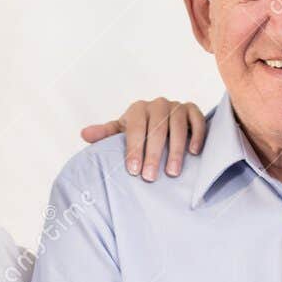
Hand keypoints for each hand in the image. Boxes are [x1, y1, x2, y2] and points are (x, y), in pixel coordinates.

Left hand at [81, 98, 206, 180]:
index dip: (134, 149)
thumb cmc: (141, 131)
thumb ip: (106, 134)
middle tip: (150, 177)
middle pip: (156, 128)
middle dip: (153, 154)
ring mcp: (177, 107)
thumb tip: (84, 135)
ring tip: (172, 172)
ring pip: (177, 126)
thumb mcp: (122, 132)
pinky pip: (197, 120)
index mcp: (138, 109)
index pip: (135, 128)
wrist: (165, 121)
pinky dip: (196, 135)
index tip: (134, 170)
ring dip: (175, 150)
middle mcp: (158, 104)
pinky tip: (193, 153)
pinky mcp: (193, 110)